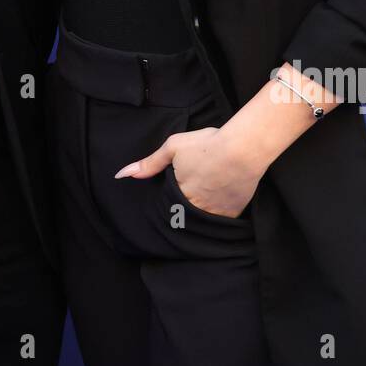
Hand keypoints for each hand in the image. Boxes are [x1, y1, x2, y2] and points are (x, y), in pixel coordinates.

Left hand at [115, 125, 259, 219]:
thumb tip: (122, 175)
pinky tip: (219, 201)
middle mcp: (195, 209)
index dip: (169, 201)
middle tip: (189, 196)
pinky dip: (218, 213)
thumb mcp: (173, 147)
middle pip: (183, 215)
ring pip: (201, 220)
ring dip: (200, 212)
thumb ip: (150, 163)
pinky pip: (221, 220)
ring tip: (204, 198)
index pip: (167, 206)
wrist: (243, 149)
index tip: (173, 195)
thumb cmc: (208, 145)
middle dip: (183, 209)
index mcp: (178, 194)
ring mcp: (215, 214)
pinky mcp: (233, 213)